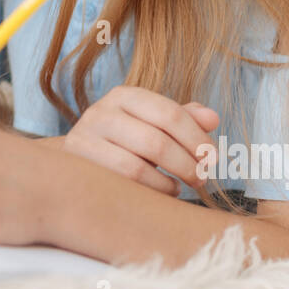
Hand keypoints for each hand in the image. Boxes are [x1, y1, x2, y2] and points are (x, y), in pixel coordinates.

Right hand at [61, 85, 218, 194]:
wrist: (75, 161)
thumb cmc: (124, 141)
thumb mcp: (152, 124)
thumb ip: (183, 119)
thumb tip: (213, 118)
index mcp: (124, 95)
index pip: (169, 113)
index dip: (197, 139)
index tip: (213, 158)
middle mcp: (100, 112)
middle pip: (156, 142)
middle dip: (187, 164)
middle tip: (201, 178)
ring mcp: (84, 140)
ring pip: (137, 167)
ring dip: (169, 182)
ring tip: (181, 187)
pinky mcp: (78, 168)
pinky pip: (120, 186)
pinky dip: (150, 191)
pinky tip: (161, 192)